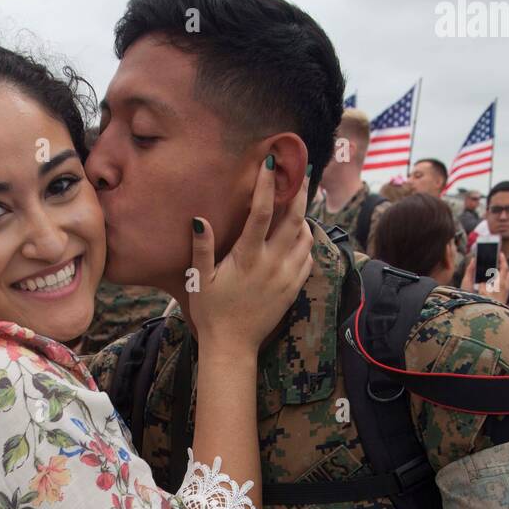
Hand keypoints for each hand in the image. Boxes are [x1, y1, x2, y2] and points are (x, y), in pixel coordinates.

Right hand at [187, 157, 312, 350]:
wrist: (232, 346)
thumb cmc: (211, 312)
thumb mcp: (199, 280)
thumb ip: (202, 248)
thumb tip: (200, 219)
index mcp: (247, 257)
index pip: (262, 213)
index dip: (268, 185)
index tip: (272, 162)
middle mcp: (272, 264)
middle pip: (294, 219)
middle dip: (300, 192)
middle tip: (302, 173)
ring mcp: (287, 277)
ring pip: (306, 238)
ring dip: (304, 217)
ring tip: (297, 204)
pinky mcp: (293, 289)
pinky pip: (308, 259)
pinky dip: (306, 242)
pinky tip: (298, 237)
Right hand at [461, 250, 508, 303]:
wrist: (495, 318)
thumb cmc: (487, 305)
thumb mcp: (481, 293)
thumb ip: (482, 285)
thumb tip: (482, 282)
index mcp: (500, 282)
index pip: (504, 267)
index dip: (502, 260)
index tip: (501, 254)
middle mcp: (506, 286)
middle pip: (508, 271)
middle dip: (504, 265)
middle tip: (499, 261)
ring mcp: (507, 291)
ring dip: (505, 273)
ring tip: (499, 271)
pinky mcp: (507, 296)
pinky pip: (508, 284)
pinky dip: (505, 280)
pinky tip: (500, 282)